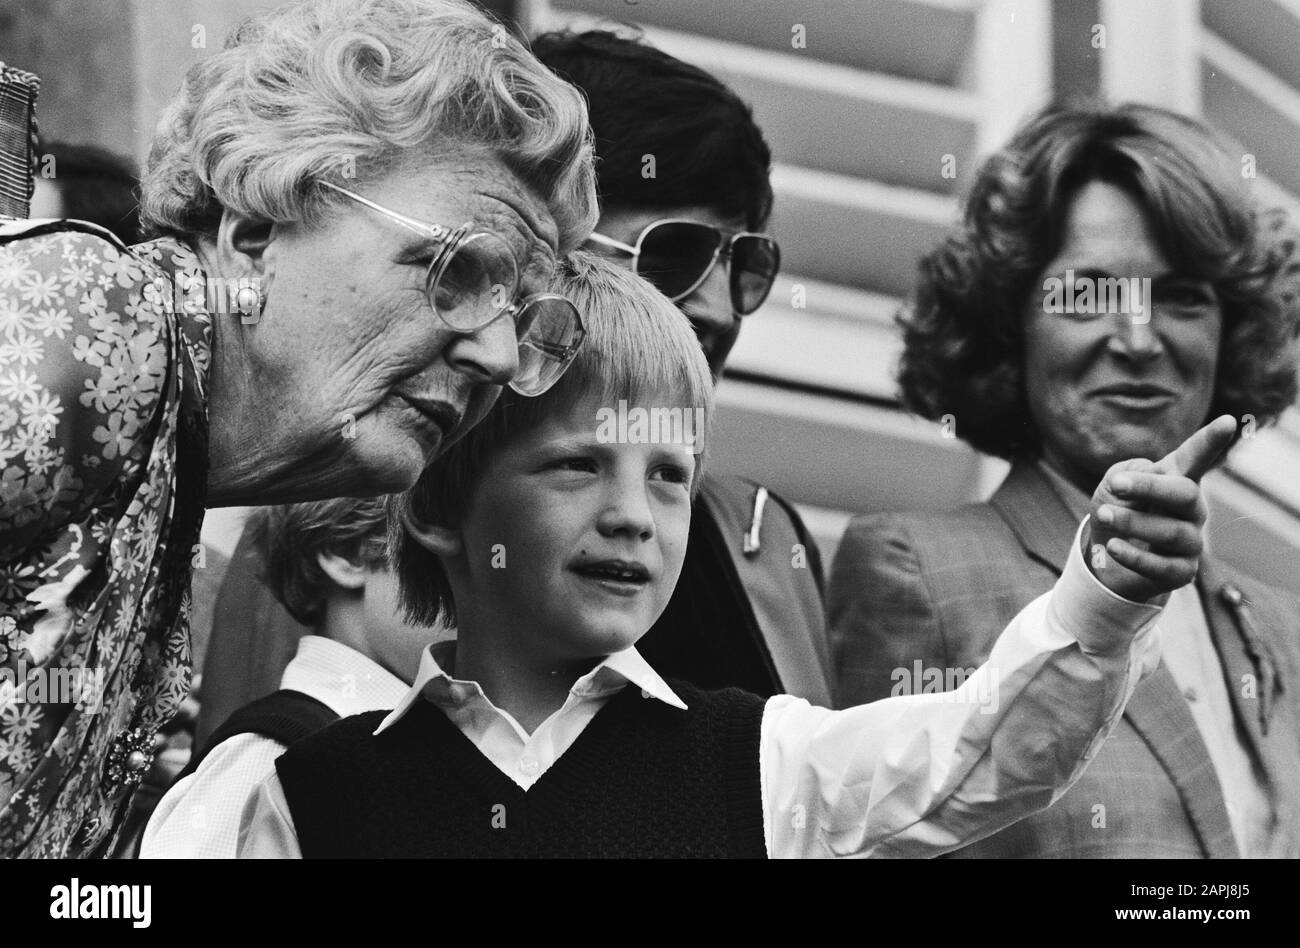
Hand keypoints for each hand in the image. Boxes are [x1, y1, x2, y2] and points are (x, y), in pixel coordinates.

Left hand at [1084, 415, 1237, 602]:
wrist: (1105, 559)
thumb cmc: (1114, 511)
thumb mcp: (1113, 486)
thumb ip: (1128, 474)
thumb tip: (1147, 478)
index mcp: (1176, 481)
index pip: (1196, 457)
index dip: (1210, 440)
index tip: (1228, 421)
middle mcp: (1191, 510)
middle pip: (1185, 493)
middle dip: (1149, 487)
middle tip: (1116, 484)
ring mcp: (1190, 542)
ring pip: (1171, 531)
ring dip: (1132, 522)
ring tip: (1103, 515)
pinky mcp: (1181, 572)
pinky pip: (1162, 566)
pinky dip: (1134, 555)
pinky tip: (1113, 547)